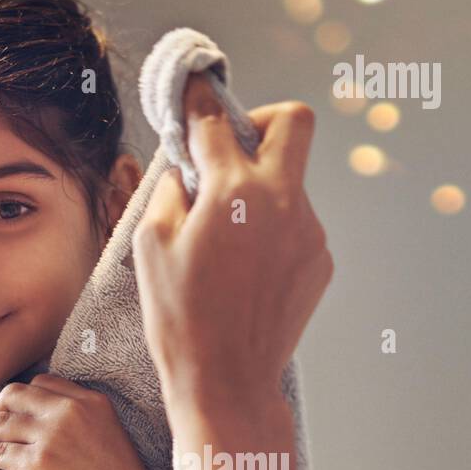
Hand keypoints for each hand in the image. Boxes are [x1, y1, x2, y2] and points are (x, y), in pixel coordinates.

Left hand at [0, 372, 170, 469]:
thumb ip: (77, 423)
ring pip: (0, 422)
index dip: (16, 398)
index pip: (42, 383)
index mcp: (92, 401)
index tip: (2, 413)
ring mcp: (55, 435)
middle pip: (14, 394)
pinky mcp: (41, 464)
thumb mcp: (107, 439)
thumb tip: (34, 425)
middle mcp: (72, 410)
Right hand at [133, 74, 333, 411]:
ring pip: (291, 179)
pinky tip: (242, 265)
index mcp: (235, 192)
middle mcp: (283, 201)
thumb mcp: (150, 245)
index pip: (217, 121)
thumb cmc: (179, 317)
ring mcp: (309, 231)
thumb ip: (172, 191)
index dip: (199, 100)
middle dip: (262, 120)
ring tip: (223, 235)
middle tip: (233, 144)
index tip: (193, 88)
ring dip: (259, 188)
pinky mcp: (319, 259)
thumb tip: (186, 167)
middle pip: (294, 121)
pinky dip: (269, 227)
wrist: (227, 381)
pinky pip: (294, 222)